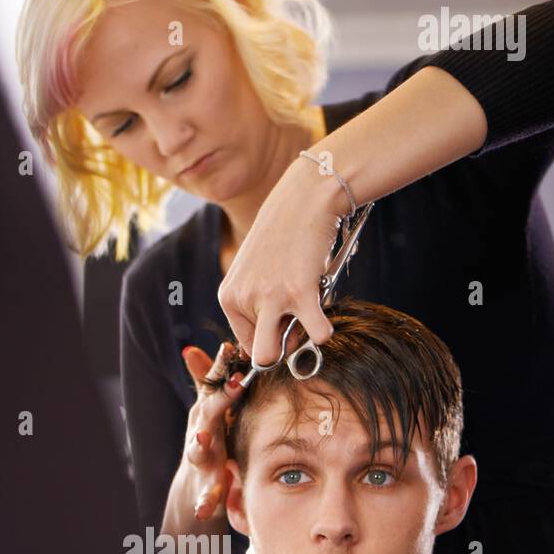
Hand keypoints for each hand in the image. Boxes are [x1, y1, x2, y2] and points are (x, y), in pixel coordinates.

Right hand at [179, 343, 245, 521]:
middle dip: (221, 398)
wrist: (194, 489)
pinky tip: (202, 511)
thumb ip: (205, 381)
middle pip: (209, 412)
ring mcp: (202, 461)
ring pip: (198, 451)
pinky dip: (202, 503)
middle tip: (236, 383)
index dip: (221, 367)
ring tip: (202, 439)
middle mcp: (202, 433)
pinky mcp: (205, 488)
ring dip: (199, 443)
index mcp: (208, 414)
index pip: (215, 386)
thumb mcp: (207, 412)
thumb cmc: (209, 441)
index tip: (231, 346)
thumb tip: (192, 348)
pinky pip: (203, 497)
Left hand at [218, 155, 343, 365]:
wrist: (305, 197)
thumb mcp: (257, 271)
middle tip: (296, 324)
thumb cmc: (285, 235)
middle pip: (260, 354)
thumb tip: (275, 343)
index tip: (283, 320)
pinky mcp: (300, 292)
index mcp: (229, 295)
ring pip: (272, 355)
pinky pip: (316, 335)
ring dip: (298, 344)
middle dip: (281, 349)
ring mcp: (271, 296)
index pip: (245, 343)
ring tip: (308, 318)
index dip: (269, 337)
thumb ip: (258, 305)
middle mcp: (245, 298)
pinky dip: (323, 333)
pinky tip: (324, 319)